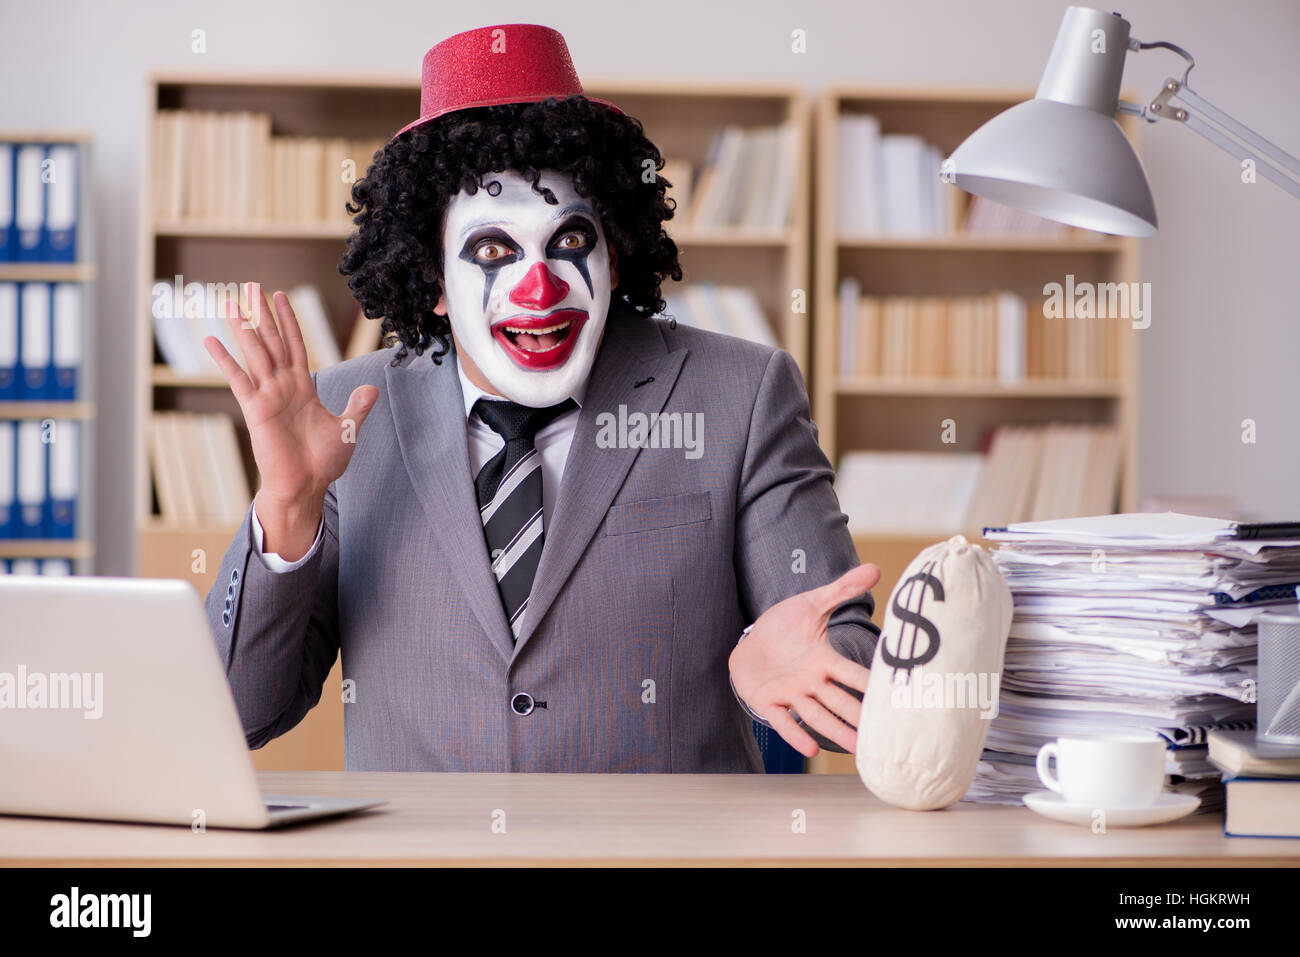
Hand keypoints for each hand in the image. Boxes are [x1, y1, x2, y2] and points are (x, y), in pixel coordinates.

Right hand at [203, 283, 376, 555]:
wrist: (307, 486)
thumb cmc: (324, 462)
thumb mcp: (348, 429)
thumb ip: (357, 407)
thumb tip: (371, 387)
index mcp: (303, 386)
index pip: (295, 344)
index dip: (288, 321)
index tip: (280, 296)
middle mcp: (283, 386)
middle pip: (271, 341)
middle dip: (261, 313)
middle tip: (249, 286)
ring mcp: (267, 395)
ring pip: (255, 353)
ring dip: (242, 327)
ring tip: (229, 301)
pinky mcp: (255, 409)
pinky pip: (238, 379)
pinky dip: (225, 360)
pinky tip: (211, 340)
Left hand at [729, 563, 879, 756]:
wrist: (750, 640)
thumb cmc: (784, 627)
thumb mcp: (811, 604)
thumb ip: (842, 590)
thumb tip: (876, 569)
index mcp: (824, 659)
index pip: (853, 673)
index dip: (871, 684)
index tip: (894, 697)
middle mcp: (812, 681)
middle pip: (840, 701)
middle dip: (859, 717)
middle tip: (881, 736)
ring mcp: (791, 693)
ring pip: (817, 715)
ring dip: (836, 731)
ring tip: (856, 748)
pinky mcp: (768, 701)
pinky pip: (784, 720)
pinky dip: (796, 733)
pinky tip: (811, 749)